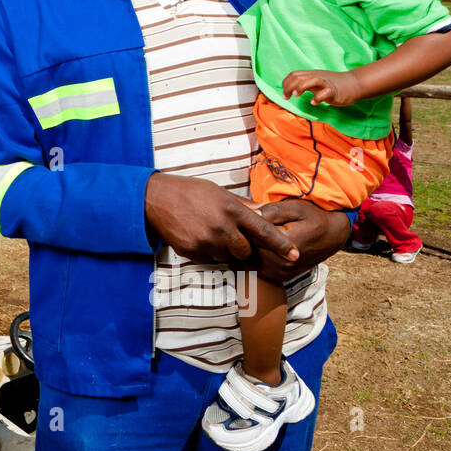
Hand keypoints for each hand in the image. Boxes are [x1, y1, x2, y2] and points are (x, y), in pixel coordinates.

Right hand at [144, 173, 298, 264]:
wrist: (155, 199)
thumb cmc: (189, 191)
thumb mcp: (219, 192)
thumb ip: (242, 206)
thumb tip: (264, 213)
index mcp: (232, 210)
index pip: (264, 231)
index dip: (282, 245)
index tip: (295, 255)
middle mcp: (221, 228)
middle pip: (245, 251)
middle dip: (242, 247)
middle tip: (230, 235)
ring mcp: (206, 241)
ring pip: (226, 257)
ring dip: (223, 250)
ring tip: (208, 232)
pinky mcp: (192, 251)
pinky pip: (208, 259)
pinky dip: (207, 251)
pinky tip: (196, 235)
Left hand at [244, 199, 350, 280]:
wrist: (332, 235)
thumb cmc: (313, 217)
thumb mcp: (295, 207)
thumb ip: (272, 211)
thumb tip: (251, 213)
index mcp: (286, 244)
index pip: (251, 236)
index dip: (240, 226)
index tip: (235, 217)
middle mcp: (283, 263)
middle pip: (247, 251)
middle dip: (240, 238)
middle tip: (234, 225)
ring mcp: (281, 273)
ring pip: (248, 262)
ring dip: (243, 250)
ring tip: (241, 235)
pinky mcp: (280, 277)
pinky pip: (255, 269)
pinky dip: (250, 259)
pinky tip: (251, 246)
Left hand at [282, 69, 362, 106]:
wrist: (354, 83)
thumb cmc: (333, 84)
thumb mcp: (317, 81)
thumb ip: (305, 83)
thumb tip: (290, 89)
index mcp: (311, 75)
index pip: (294, 74)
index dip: (286, 83)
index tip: (284, 94)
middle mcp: (317, 77)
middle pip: (299, 77)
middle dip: (289, 87)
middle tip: (287, 97)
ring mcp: (326, 83)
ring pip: (312, 81)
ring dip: (301, 87)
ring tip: (296, 95)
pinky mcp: (334, 91)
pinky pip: (325, 93)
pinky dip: (318, 98)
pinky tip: (313, 103)